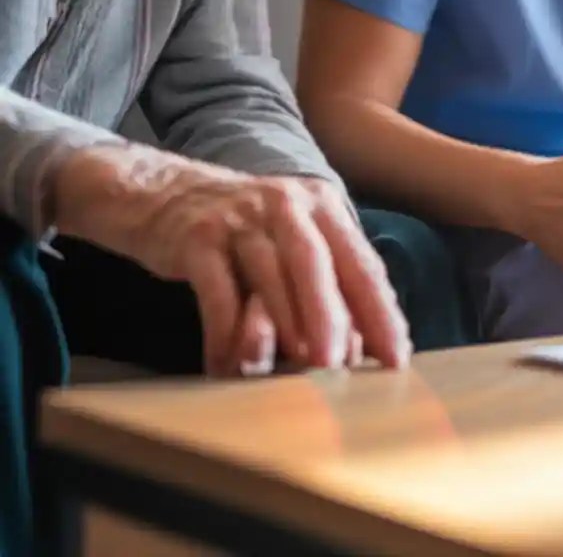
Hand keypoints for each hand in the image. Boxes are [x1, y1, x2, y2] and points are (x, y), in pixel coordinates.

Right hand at [52, 144, 410, 376]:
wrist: (165, 192)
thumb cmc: (247, 231)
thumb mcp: (295, 240)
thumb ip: (329, 283)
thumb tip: (361, 348)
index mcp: (324, 207)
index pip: (362, 264)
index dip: (381, 313)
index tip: (396, 358)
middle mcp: (287, 205)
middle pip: (316, 263)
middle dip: (331, 317)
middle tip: (339, 364)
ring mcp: (240, 218)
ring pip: (268, 275)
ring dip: (283, 325)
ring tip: (294, 370)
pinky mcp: (197, 236)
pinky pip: (216, 292)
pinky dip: (224, 334)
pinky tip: (227, 367)